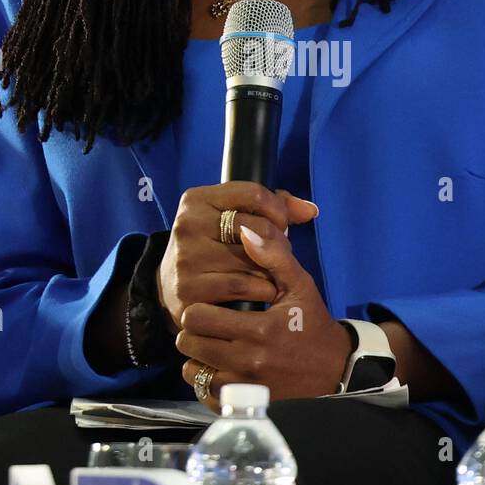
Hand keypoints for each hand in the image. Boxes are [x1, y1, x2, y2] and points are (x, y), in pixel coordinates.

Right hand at [157, 183, 319, 334]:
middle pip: (256, 227)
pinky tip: (260, 291)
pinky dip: (261, 290)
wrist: (174, 287)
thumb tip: (311, 210)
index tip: (280, 225)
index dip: (278, 210)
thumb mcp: (234, 219)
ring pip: (252, 259)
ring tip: (268, 274)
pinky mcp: (189, 288)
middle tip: (276, 255)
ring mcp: (186, 257)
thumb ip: (274, 207)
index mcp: (197, 199)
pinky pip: (243, 286)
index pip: (254, 193)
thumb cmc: (215, 247)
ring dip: (271, 270)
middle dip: (277, 242)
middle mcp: (187, 224)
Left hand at [176, 203, 354, 410]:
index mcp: (260, 329)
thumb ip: (273, 257)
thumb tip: (245, 230)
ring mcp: (246, 387)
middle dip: (195, 331)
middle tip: (209, 325)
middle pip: (189, 342)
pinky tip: (219, 367)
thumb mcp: (300, 286)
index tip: (212, 306)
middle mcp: (250, 361)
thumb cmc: (313, 324)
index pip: (198, 317)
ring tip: (213, 346)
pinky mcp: (244, 405)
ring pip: (192, 370)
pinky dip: (205, 381)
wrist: (335, 369)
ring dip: (198, 357)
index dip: (200, 308)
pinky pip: (204, 393)